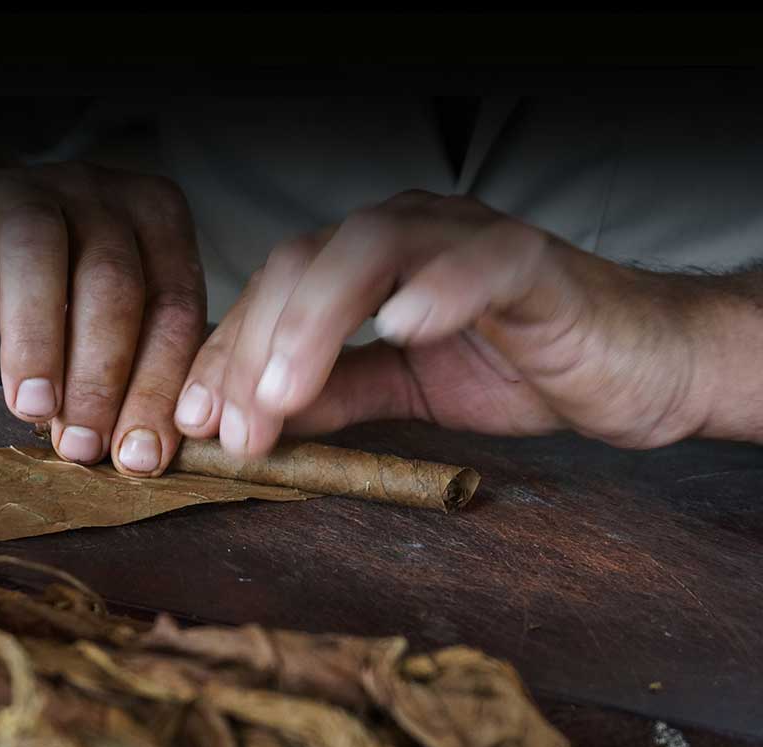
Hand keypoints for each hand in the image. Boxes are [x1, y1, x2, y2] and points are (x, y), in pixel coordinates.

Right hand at [0, 163, 205, 474]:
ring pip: (36, 253)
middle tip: (81, 445)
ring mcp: (25, 188)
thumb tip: (138, 456)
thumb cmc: (64, 296)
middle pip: (111, 282)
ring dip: (36, 340)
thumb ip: (133, 372)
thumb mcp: (113, 322)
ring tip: (30, 408)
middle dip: (99, 376)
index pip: (173, 307)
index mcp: (158, 219)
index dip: (157, 388)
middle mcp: (99, 192)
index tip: (138, 458)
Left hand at [172, 190, 717, 457]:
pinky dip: (440, 289)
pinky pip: (482, 261)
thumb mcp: (403, 392)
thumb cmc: (517, 367)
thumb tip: (251, 419)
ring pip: (372, 246)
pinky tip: (402, 328)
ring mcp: (466, 240)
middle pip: (302, 263)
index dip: (226, 355)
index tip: (194, 422)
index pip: (273, 294)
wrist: (630, 369)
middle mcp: (406, 236)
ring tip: (284, 394)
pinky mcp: (532, 263)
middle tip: (237, 431)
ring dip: (315, 322)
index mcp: (367, 266)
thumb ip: (333, 395)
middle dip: (255, 349)